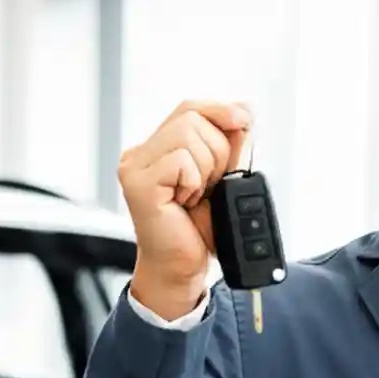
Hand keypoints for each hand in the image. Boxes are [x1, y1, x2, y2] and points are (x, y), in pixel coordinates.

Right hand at [119, 100, 250, 317]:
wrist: (183, 268)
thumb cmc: (198, 229)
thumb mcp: (222, 177)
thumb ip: (230, 144)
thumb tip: (244, 111)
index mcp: (156, 148)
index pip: (189, 108)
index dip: (219, 110)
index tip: (244, 119)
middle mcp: (139, 154)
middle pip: (191, 119)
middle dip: (217, 152)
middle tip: (209, 185)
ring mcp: (134, 168)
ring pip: (187, 136)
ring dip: (206, 169)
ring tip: (195, 195)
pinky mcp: (137, 185)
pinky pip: (181, 161)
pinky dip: (194, 181)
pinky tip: (185, 201)